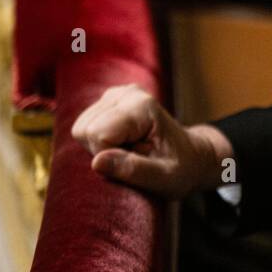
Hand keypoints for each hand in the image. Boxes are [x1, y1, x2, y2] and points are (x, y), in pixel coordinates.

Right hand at [71, 84, 233, 198]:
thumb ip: (132, 170)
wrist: (191, 155)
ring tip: (130, 150)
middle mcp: (127, 93)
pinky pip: (84, 127)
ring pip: (81, 128)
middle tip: (133, 156)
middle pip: (85, 129)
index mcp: (143, 106)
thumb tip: (97, 162)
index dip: (110, 156)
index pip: (98, 134)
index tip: (136, 159)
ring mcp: (116, 94)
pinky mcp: (108, 101)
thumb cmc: (181, 168)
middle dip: (102, 151)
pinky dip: (98, 141)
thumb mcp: (164, 178)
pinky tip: (122, 143)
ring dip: (100, 147)